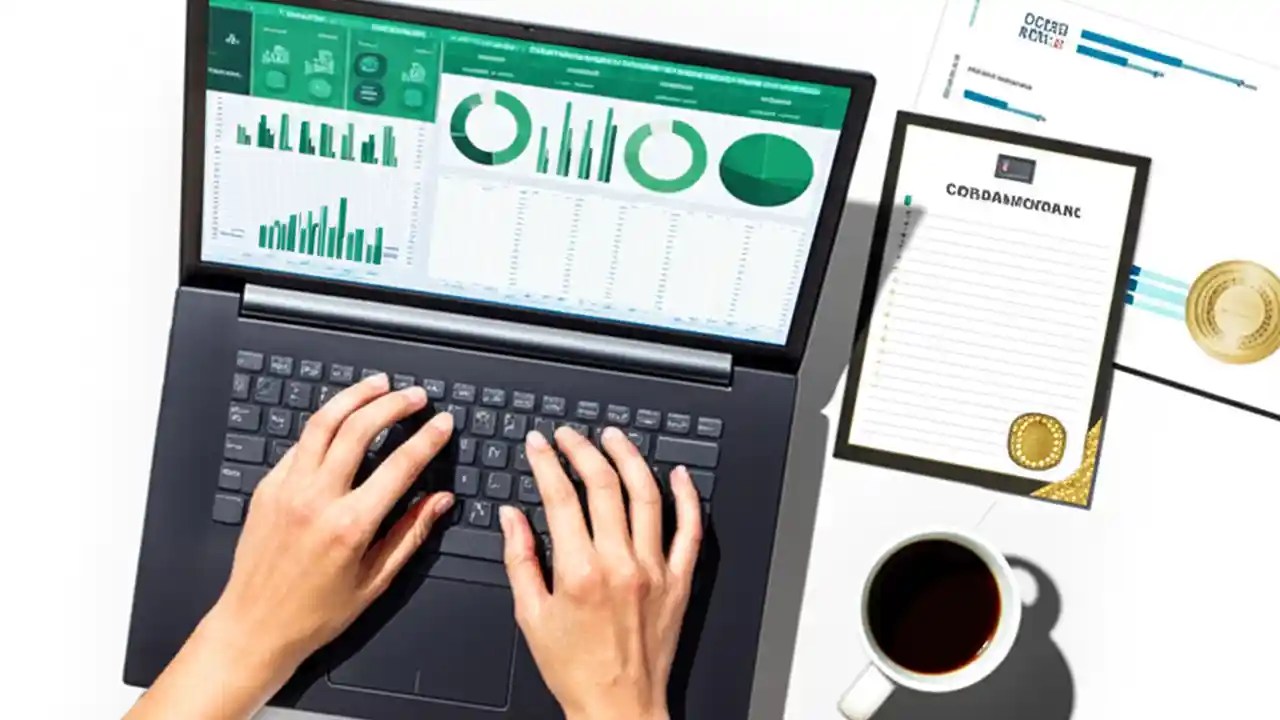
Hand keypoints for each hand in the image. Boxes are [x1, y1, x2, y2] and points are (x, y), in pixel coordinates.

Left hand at [126, 374, 456, 718]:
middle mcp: (316, 500)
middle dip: (393, 404)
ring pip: (323, 423)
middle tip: (415, 396)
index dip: (427, 438)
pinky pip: (299, 444)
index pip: (399, 465)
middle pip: (359, 430)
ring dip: (354, 397)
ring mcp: (286, 489)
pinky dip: (324, 424)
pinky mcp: (267, 488)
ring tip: (379, 385)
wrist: (254, 626)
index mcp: (350, 526)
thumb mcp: (376, 580)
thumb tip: (441, 500)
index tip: (443, 423)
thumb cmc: (315, 613)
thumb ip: (411, 533)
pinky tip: (341, 417)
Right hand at [499, 427, 703, 719]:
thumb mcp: (531, 615)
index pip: (561, 497)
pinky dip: (686, 496)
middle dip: (582, 449)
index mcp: (579, 571)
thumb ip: (520, 559)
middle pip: (603, 485)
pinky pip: (690, 529)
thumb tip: (511, 516)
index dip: (546, 462)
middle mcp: (619, 564)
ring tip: (613, 437)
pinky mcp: (679, 580)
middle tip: (569, 436)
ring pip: (646, 495)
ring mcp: (654, 569)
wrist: (618, 707)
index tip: (539, 445)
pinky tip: (676, 473)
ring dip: (628, 458)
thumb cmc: (574, 669)